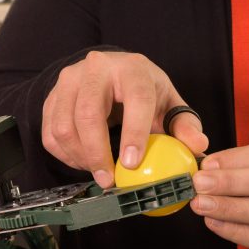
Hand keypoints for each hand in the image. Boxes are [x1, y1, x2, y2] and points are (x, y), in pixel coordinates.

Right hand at [41, 51, 209, 186]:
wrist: (111, 73)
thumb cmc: (143, 91)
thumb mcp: (168, 103)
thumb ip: (184, 126)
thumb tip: (198, 146)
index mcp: (132, 69)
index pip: (134, 98)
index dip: (134, 133)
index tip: (133, 164)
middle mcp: (96, 68)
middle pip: (88, 113)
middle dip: (97, 153)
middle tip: (109, 180)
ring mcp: (69, 80)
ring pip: (64, 126)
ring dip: (80, 157)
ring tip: (98, 172)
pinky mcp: (52, 96)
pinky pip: (51, 133)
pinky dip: (66, 155)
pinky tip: (84, 162)